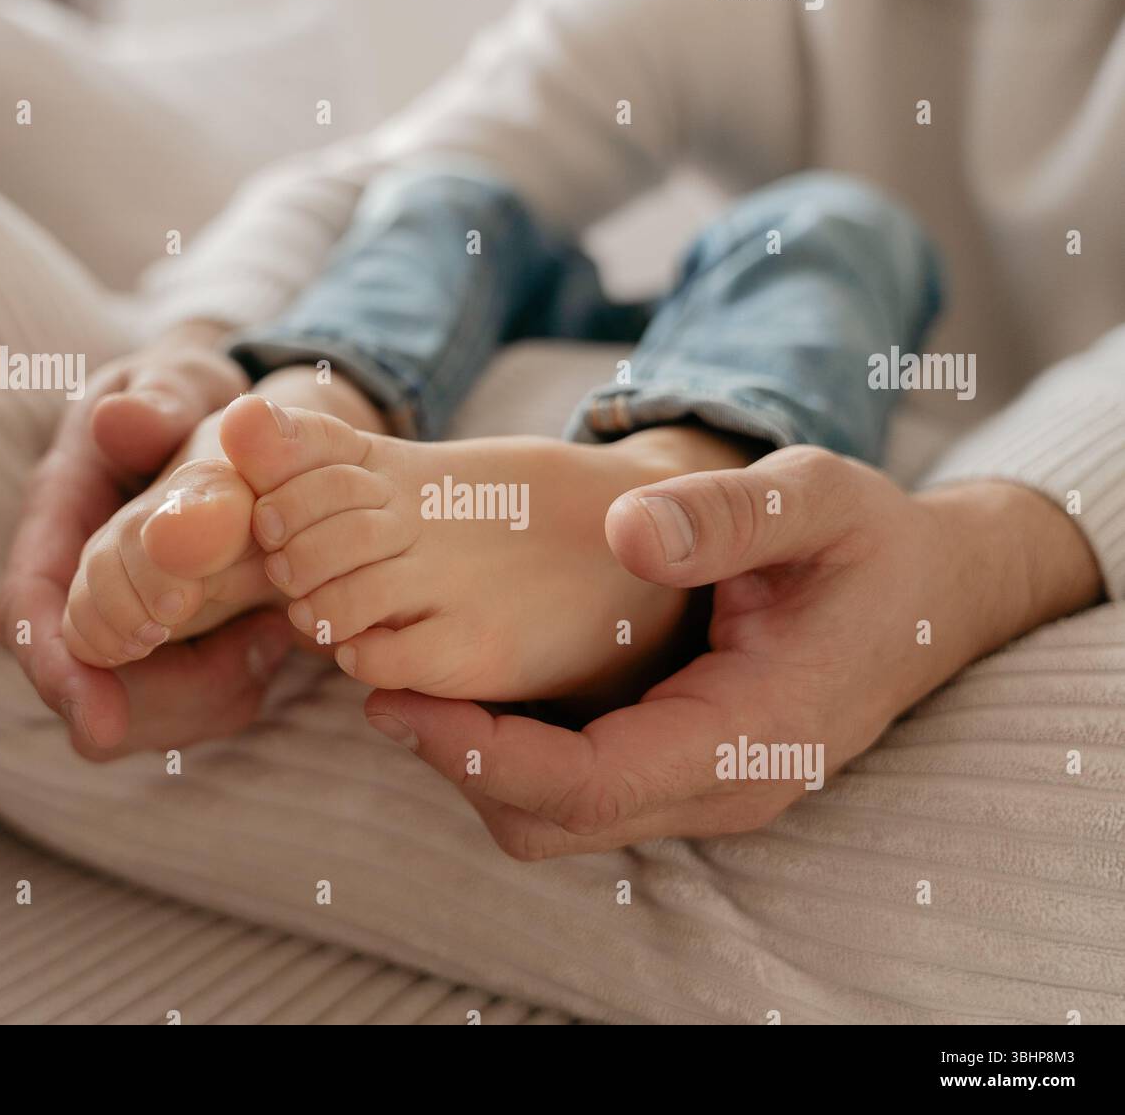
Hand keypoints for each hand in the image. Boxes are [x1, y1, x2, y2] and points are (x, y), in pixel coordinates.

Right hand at [0, 322, 292, 758]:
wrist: (219, 418)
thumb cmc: (185, 397)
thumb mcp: (178, 381)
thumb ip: (158, 400)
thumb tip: (116, 423)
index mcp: (60, 516)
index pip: (30, 608)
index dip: (59, 669)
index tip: (99, 720)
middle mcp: (74, 578)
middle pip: (81, 679)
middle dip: (151, 703)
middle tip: (245, 673)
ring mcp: (115, 616)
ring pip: (135, 708)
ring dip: (205, 697)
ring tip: (272, 638)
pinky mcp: (161, 644)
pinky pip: (185, 701)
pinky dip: (231, 690)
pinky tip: (275, 640)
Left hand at [364, 445, 1101, 858]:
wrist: (935, 595)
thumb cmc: (876, 546)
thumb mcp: (817, 500)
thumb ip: (728, 515)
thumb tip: (623, 529)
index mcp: (751, 733)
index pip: (589, 784)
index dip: (482, 750)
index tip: (395, 699)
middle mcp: (724, 786)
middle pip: (554, 820)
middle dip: (460, 764)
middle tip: (384, 685)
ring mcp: (708, 790)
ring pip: (560, 820)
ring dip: (482, 766)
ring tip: (418, 684)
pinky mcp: (690, 773)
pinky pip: (584, 794)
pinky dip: (518, 756)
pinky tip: (485, 688)